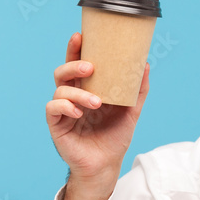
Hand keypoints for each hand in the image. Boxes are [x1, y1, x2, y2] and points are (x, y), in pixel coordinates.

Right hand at [46, 32, 148, 199]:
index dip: (76, 49)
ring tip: (96, 102)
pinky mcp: (56, 124)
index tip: (80, 35)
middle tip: (90, 67)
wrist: (107, 165)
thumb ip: (138, 90)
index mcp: (87, 88)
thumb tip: (146, 64)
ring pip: (60, 90)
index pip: (78, 64)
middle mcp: (72, 96)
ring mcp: (63, 110)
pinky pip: (53, 109)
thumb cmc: (115, 136)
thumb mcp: (131, 111)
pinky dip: (65, 106)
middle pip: (64, 72)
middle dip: (73, 65)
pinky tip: (78, 112)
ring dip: (78, 93)